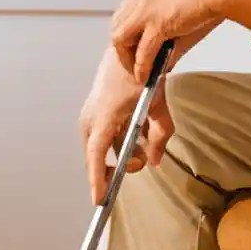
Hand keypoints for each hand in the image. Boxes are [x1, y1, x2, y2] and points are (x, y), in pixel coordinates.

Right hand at [79, 53, 175, 203]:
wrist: (129, 50)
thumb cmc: (142, 75)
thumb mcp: (158, 105)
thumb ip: (160, 135)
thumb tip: (156, 161)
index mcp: (103, 117)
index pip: (96, 156)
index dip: (97, 180)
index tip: (100, 200)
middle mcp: (91, 119)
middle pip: (97, 157)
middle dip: (116, 167)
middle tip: (139, 162)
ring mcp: (90, 116)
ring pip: (102, 149)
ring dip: (122, 152)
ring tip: (143, 143)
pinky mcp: (94, 114)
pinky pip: (104, 138)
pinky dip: (120, 141)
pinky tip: (139, 132)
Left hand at [112, 0, 224, 82]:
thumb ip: (173, 10)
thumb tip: (171, 32)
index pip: (126, 9)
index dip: (129, 29)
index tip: (135, 41)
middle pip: (118, 24)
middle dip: (124, 45)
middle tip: (133, 60)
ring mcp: (146, 9)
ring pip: (121, 38)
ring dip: (127, 58)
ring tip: (137, 71)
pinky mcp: (157, 24)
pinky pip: (142, 52)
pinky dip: (141, 67)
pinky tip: (146, 76)